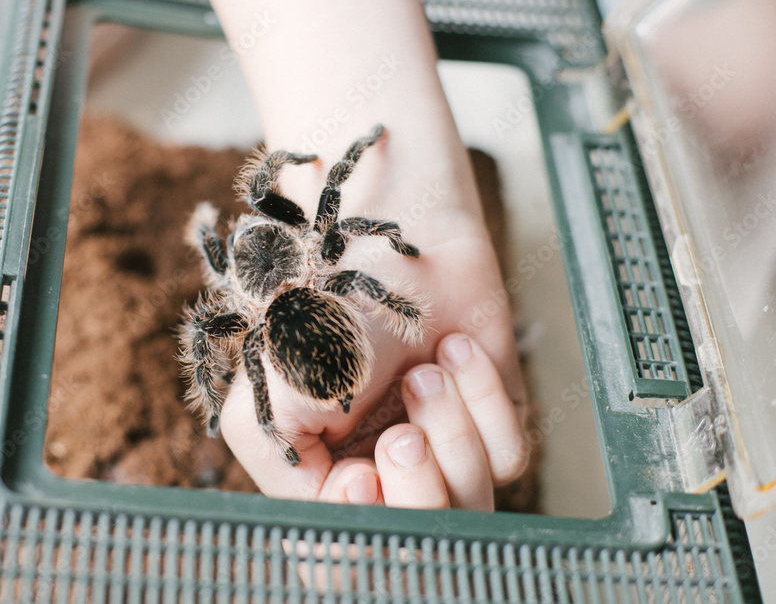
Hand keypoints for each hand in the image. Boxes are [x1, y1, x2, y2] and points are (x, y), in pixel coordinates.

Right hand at [217, 129, 528, 508]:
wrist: (395, 229)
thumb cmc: (327, 301)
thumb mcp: (275, 391)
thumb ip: (290, 472)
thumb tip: (354, 511)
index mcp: (326, 475)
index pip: (344, 555)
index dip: (361, 536)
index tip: (361, 479)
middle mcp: (384, 472)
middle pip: (419, 543)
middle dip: (419, 491)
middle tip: (402, 434)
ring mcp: (440, 449)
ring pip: (471, 504)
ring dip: (451, 432)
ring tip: (424, 372)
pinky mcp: (489, 419)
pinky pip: (509, 453)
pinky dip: (483, 398)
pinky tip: (455, 351)